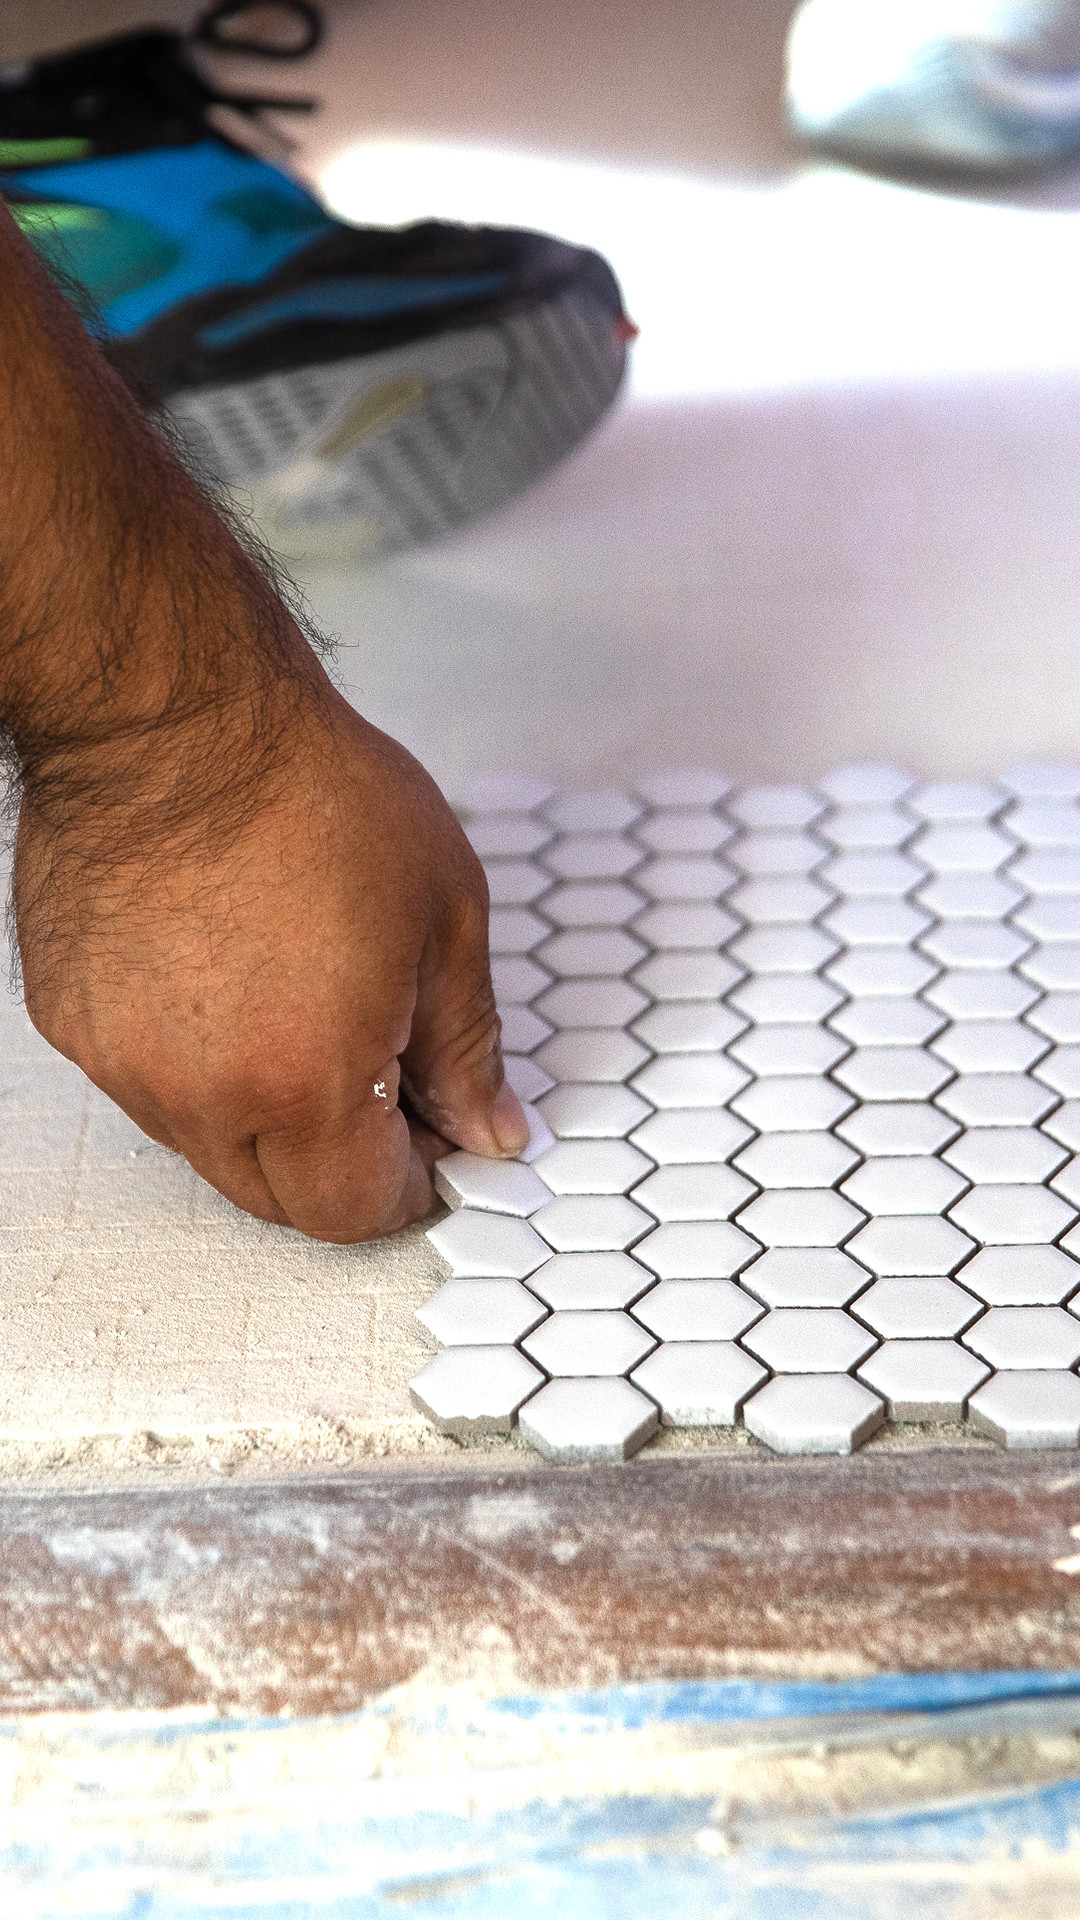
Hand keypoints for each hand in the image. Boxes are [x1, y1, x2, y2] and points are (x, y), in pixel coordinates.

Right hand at [14, 675, 527, 1242]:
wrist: (172, 716)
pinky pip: (148, 1082)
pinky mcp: (74, 1023)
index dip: (407, 1183)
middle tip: (379, 1073)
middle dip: (340, 1161)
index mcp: (304, 1083)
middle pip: (279, 1199)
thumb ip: (467, 1048)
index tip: (427, 1135)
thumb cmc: (310, 791)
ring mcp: (124, 1064)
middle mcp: (201, 1095)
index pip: (355, 1213)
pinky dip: (195, 1060)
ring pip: (210, 1145)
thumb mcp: (445, 918)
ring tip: (302, 1007)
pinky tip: (228, 977)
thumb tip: (488, 1130)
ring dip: (266, 1114)